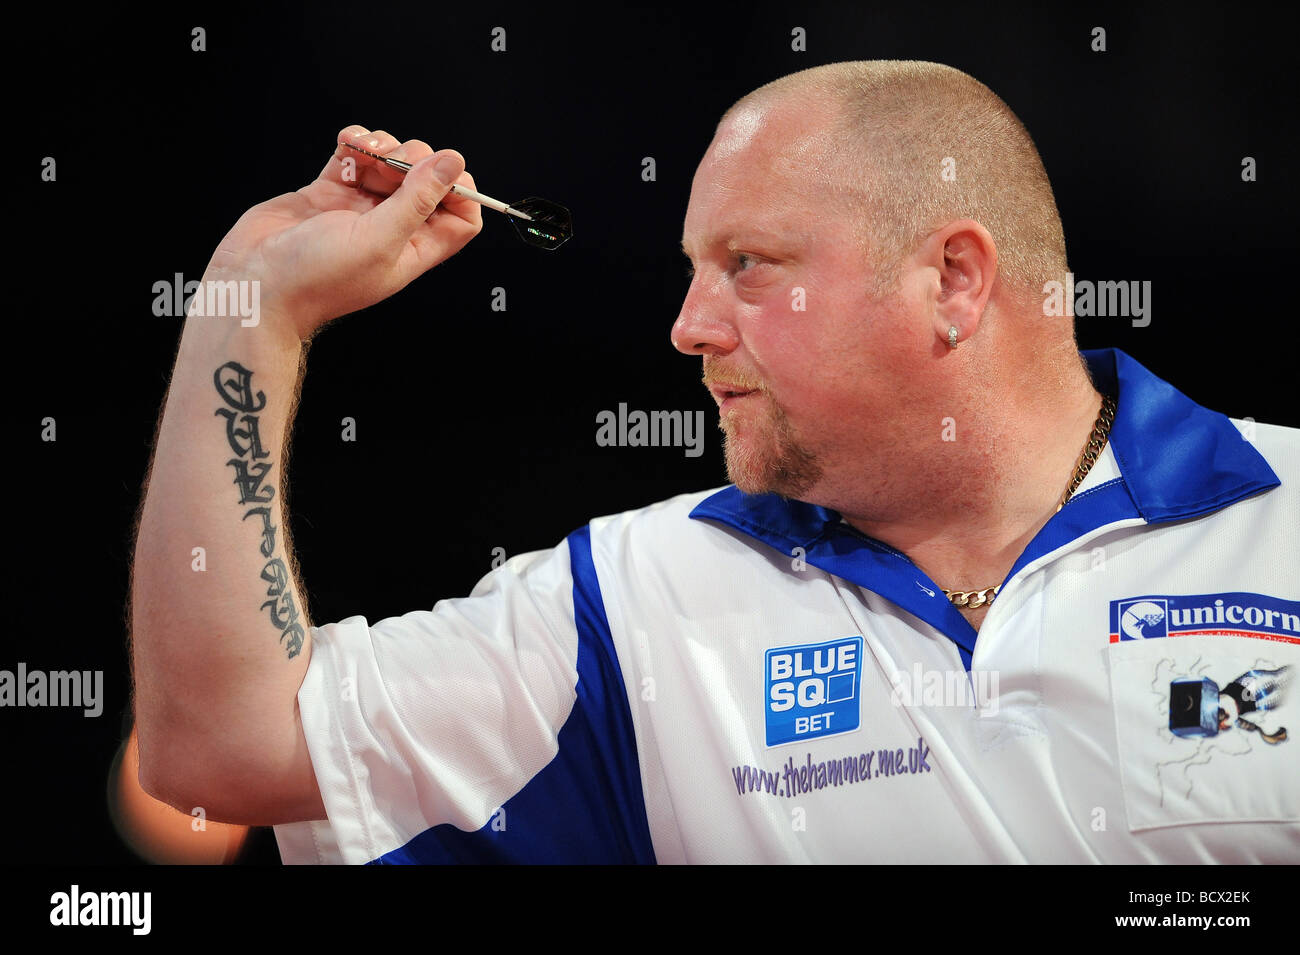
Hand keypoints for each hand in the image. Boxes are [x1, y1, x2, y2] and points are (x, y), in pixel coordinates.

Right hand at [202, 125, 483, 341]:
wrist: (255, 284)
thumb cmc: (317, 278)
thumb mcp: (380, 239)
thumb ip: (419, 199)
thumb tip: (453, 164)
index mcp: (413, 249)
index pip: (460, 218)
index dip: (460, 191)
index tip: (444, 172)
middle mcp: (390, 229)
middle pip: (425, 182)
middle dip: (415, 159)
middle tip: (394, 161)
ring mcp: (358, 210)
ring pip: (389, 164)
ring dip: (383, 146)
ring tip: (366, 150)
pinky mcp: (327, 194)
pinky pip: (352, 158)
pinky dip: (355, 142)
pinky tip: (348, 141)